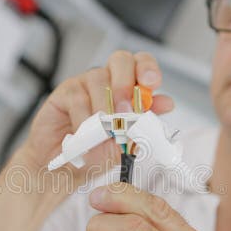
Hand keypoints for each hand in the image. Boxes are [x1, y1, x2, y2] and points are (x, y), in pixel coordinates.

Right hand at [15, 51, 173, 183]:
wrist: (64, 169)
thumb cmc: (96, 153)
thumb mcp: (126, 143)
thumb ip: (145, 122)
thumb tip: (166, 103)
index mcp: (128, 87)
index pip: (141, 64)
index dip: (148, 68)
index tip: (152, 83)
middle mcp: (108, 81)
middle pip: (121, 60)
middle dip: (126, 85)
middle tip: (126, 112)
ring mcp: (85, 84)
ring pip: (99, 80)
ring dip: (104, 110)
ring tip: (104, 135)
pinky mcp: (64, 93)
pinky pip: (77, 98)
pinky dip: (84, 120)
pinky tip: (85, 137)